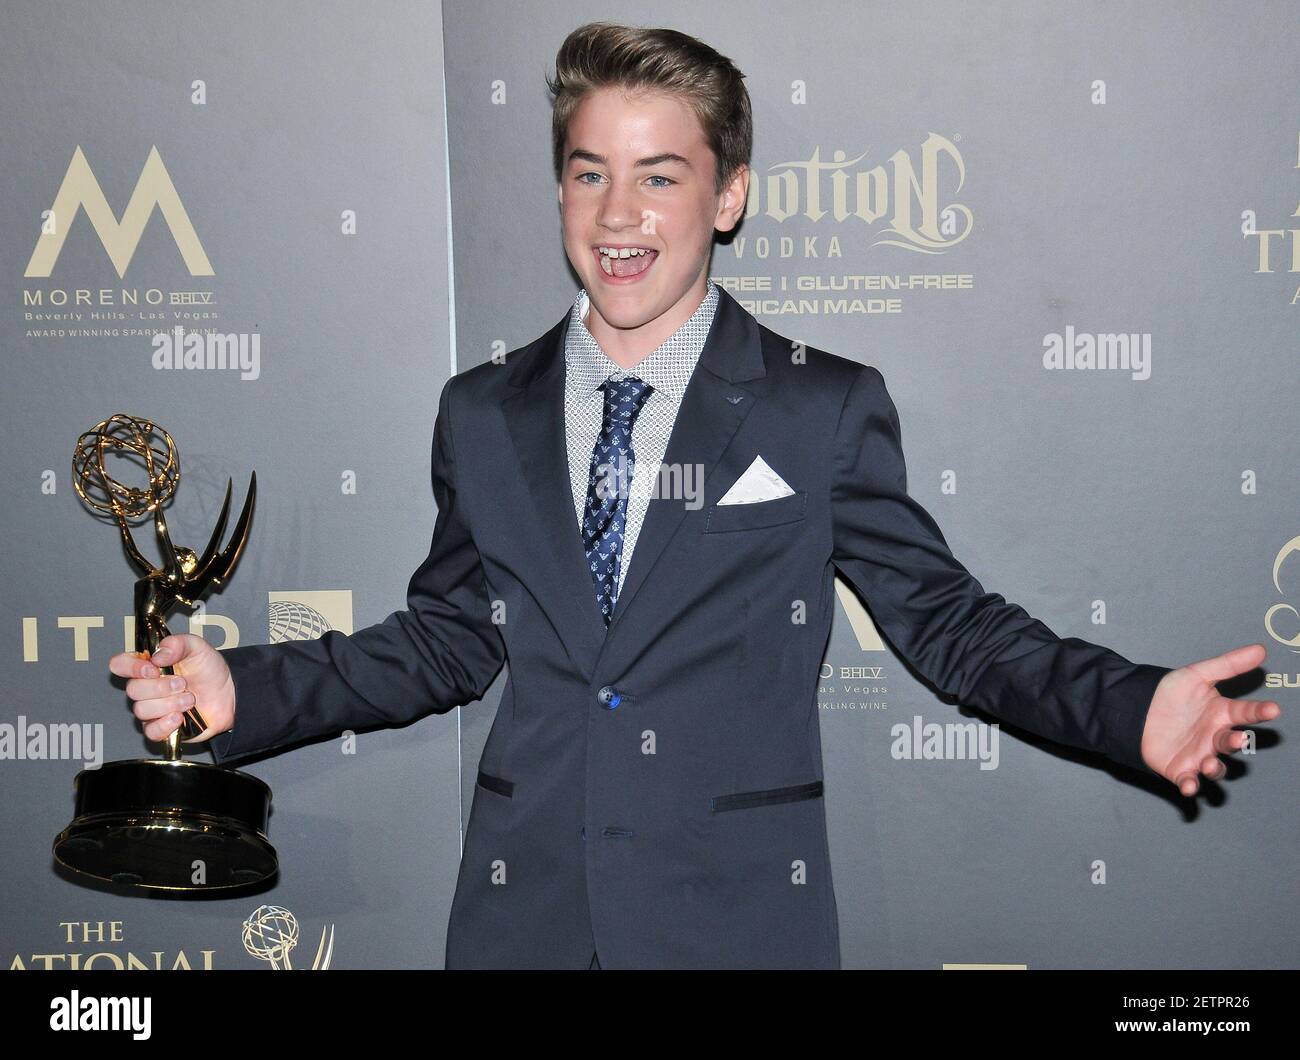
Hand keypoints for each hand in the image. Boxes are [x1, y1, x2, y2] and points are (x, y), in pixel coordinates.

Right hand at [108, 633, 234, 743]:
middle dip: (160, 687)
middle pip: (132, 690)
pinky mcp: (161, 728)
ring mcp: (152, 709)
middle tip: (183, 683)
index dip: (131, 667)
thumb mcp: (198, 648)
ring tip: (190, 698)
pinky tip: (181, 717)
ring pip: (142, 710)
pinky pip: (150, 731)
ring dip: (169, 704)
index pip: (120, 664)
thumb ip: (178, 644)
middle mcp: (146, 688)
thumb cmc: (210, 670)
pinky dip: (165, 724)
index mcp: (149, 666)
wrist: (230, 694)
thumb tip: (158, 655)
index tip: (152, 669)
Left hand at [1140, 642, 1280, 795]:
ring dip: (1215, 767)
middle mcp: (1214, 737)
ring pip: (1215, 767)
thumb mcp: (1197, 675)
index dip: (1260, 711)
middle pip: (1231, 743)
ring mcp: (1199, 755)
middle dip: (1235, 742)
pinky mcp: (1180, 769)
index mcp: (1221, 714)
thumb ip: (1228, 665)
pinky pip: (1189, 781)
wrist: (1138, 708)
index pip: (1245, 712)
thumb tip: (1260, 649)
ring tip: (1209, 762)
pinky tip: (1189, 786)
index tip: (1273, 709)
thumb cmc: (1172, 694)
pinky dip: (1191, 785)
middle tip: (1237, 738)